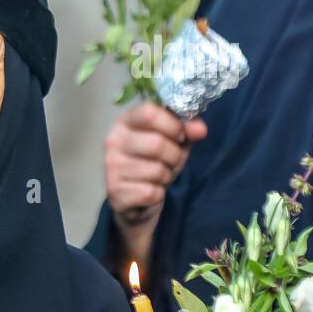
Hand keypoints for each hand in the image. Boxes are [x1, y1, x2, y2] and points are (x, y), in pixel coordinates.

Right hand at [105, 103, 205, 264]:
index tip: (180, 135)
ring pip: (156, 170)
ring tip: (159, 176)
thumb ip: (187, 130)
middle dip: (175, 156)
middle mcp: (114, 141)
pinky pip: (151, 192)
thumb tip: (200, 129)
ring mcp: (112, 167)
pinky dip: (158, 194)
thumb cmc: (154, 161)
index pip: (150, 113)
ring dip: (166, 176)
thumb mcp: (174, 141)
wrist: (136, 198)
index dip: (173, 125)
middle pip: (157, 144)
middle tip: (172, 161)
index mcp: (126, 121)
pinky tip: (149, 191)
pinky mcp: (115, 192)